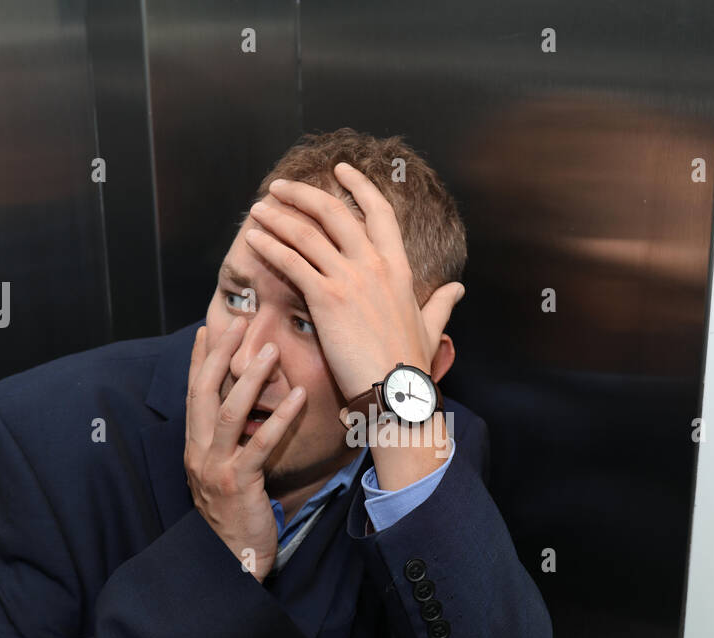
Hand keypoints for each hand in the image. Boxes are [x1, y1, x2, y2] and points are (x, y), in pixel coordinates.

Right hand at [184, 317, 305, 582]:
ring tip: (269, 349)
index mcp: (195, 447)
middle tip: (238, 323)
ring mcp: (216, 467)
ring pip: (229, 412)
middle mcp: (199, 452)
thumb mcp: (225, 474)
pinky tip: (298, 396)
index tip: (210, 329)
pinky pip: (260, 444)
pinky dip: (279, 417)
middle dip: (218, 355)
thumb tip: (244, 415)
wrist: (229, 562)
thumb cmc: (235, 517)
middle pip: (203, 392)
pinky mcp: (239, 483)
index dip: (199, 360)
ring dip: (249, 378)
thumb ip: (230, 444)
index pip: (194, 393)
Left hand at [243, 163, 463, 398]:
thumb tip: (459, 289)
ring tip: (259, 208)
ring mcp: (350, 279)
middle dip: (303, 193)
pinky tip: (254, 239)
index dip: (359, 186)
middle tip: (281, 186)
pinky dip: (270, 247)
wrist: (397, 392)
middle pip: (335, 212)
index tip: (340, 170)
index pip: (379, 212)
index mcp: (399, 268)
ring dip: (278, 217)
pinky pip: (292, 262)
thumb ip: (442, 303)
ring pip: (307, 233)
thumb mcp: (431, 327)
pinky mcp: (327, 299)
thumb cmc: (411, 366)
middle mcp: (374, 265)